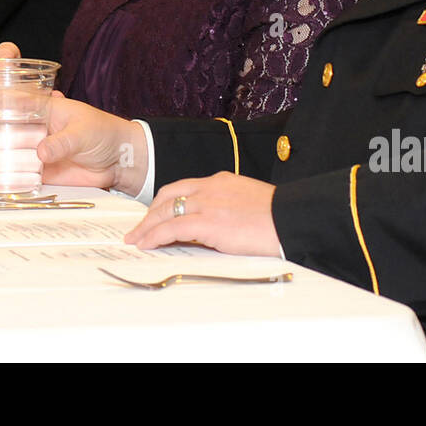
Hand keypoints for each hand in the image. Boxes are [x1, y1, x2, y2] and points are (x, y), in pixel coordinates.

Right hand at [0, 41, 145, 192]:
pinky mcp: (35, 172)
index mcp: (39, 109)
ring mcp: (30, 150)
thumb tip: (40, 153)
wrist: (120, 161)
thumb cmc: (104, 132)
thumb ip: (62, 141)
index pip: (6, 99)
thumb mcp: (83, 130)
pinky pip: (8, 175)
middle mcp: (29, 128)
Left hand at [124, 173, 279, 257]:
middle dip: (150, 213)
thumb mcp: (248, 203)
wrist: (290, 219)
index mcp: (221, 181)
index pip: (184, 188)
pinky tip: (147, 244)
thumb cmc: (277, 216)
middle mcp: (210, 188)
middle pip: (169, 197)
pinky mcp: (207, 222)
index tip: (157, 212)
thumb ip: (228, 207)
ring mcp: (207, 203)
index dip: (166, 201)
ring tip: (136, 239)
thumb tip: (216, 226)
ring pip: (165, 211)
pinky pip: (172, 228)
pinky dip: (155, 236)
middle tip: (139, 228)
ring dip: (147, 227)